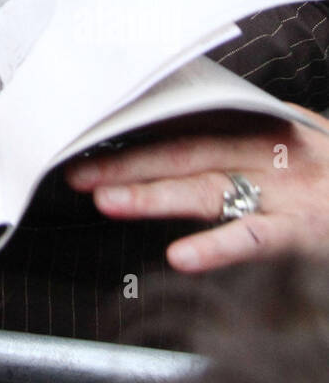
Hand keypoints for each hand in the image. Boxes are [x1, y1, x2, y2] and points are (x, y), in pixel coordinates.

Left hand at [66, 113, 328, 272]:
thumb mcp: (290, 142)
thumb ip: (238, 142)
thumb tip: (173, 148)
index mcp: (259, 128)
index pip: (185, 126)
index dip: (134, 134)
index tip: (86, 139)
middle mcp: (268, 152)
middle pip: (185, 153)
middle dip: (127, 162)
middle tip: (76, 171)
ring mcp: (287, 191)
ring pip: (209, 188)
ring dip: (154, 195)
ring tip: (107, 200)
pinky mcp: (306, 229)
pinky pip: (256, 238)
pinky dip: (217, 247)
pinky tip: (179, 255)